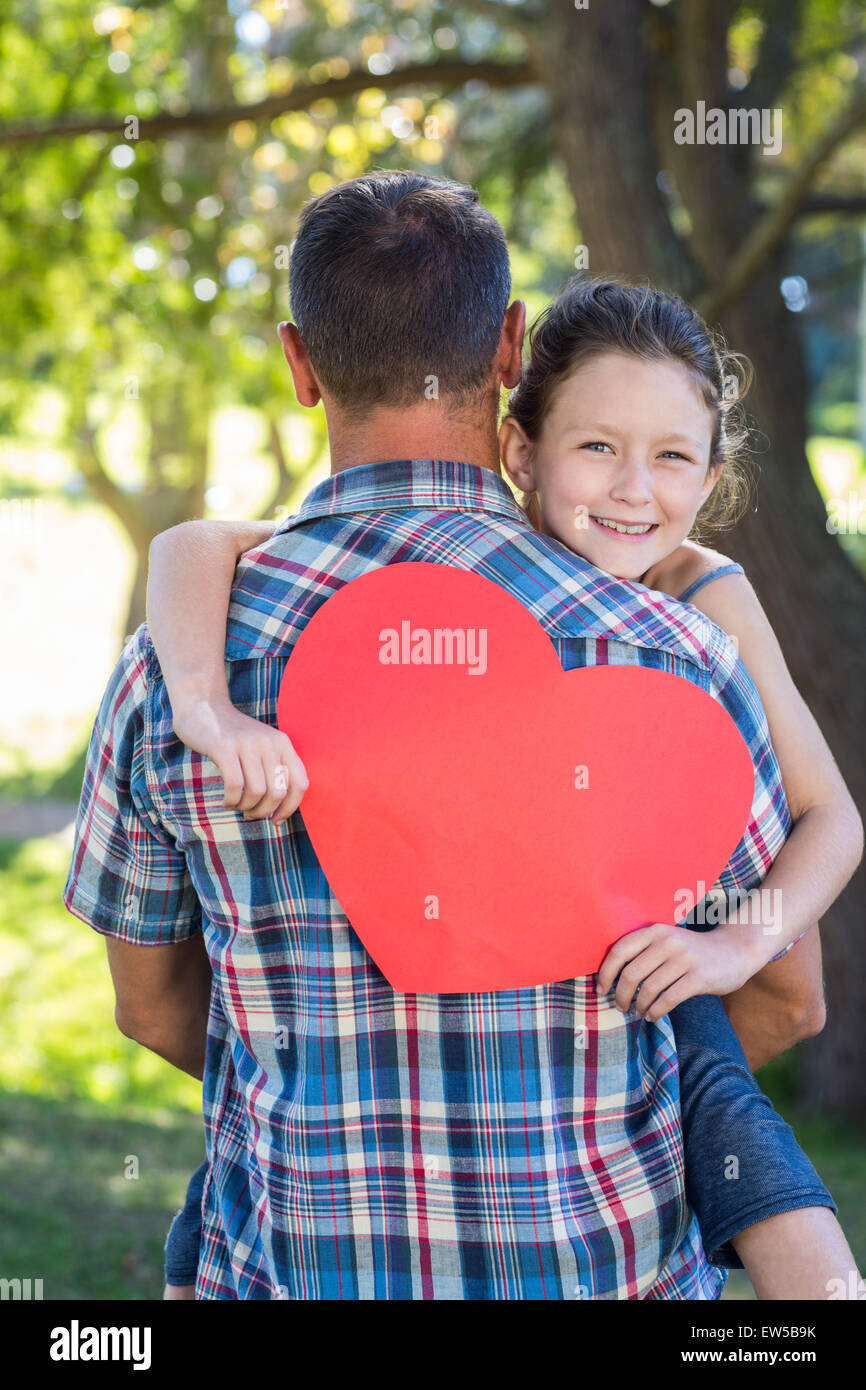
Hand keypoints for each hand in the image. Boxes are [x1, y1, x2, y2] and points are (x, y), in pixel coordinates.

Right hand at [171, 698, 307, 823]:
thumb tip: (280, 807)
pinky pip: (235, 786)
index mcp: (283, 743)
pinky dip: (231, 801)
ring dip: (246, 807)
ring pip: (257, 792)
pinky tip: (226, 801)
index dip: (291, 808)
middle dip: (264, 811)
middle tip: (250, 813)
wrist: (203, 707)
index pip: (300, 783)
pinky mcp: (224, 748)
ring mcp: (247, 744)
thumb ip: (273, 768)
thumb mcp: (261, 746)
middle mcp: (269, 742)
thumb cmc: (233, 736)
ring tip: (236, 806)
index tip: (276, 820)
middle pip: (278, 793)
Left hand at [597, 922, 763, 1021]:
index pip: (619, 950)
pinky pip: (668, 999)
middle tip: (620, 1005)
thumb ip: (644, 952)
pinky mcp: (699, 978)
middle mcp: (668, 942)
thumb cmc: (693, 951)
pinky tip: (653, 1015)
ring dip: (639, 1006)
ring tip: (639, 1012)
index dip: (606, 973)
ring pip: (648, 989)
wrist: (735, 950)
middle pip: (631, 974)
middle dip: (620, 994)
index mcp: (655, 931)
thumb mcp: (668, 941)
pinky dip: (655, 1011)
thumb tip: (612, 977)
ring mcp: (684, 959)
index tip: (601, 989)